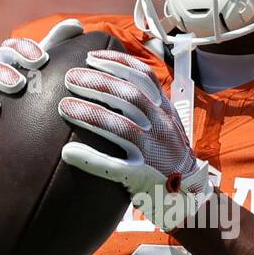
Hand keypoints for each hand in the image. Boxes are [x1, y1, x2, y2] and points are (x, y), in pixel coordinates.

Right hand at [0, 18, 82, 175]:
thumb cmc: (22, 135)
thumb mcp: (48, 117)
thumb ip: (72, 97)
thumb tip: (110, 93)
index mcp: (24, 75)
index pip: (39, 47)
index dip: (56, 35)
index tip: (76, 29)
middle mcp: (2, 78)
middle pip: (8, 50)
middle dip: (23, 49)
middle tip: (40, 60)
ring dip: (2, 72)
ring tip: (18, 84)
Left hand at [59, 49, 212, 231]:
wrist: (190, 198)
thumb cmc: (169, 158)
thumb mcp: (167, 125)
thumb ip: (149, 105)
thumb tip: (117, 82)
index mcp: (166, 111)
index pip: (144, 77)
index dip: (116, 63)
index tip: (91, 56)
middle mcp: (161, 127)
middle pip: (128, 97)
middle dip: (97, 82)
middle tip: (70, 77)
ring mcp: (153, 152)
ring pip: (120, 126)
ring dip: (90, 113)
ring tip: (64, 106)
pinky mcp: (142, 178)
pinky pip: (113, 166)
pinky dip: (90, 159)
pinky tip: (68, 152)